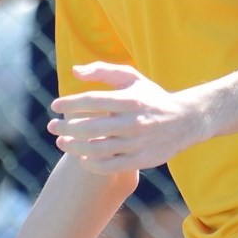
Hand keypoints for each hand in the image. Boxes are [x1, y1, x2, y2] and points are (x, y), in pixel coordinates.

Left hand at [49, 62, 200, 172]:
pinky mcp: (141, 160)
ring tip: (61, 142)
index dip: (70, 104)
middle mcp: (134, 122)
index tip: (55, 106)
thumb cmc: (151, 97)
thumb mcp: (131, 78)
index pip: (93, 101)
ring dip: (74, 146)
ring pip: (97, 148)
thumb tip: (75, 72)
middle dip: (66, 127)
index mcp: (130, 99)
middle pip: (91, 127)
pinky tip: (82, 157)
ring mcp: (137, 143)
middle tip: (52, 126)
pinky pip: (110, 166)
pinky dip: (92, 164)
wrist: (185, 120)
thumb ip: (102, 71)